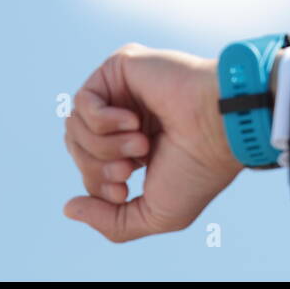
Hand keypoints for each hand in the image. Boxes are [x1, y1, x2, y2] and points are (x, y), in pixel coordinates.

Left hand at [62, 44, 243, 241]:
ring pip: (76, 126)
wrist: (220, 129)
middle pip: (77, 148)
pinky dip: (102, 121)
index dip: (97, 185)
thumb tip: (69, 208)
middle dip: (96, 168)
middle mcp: (128, 116)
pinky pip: (82, 101)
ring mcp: (124, 90)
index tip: (124, 190)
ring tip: (141, 145)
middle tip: (128, 170)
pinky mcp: (120, 67)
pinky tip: (135, 122)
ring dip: (104, 147)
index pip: (90, 168)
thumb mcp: (155, 214)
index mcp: (137, 146)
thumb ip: (111, 222)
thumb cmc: (197, 170)